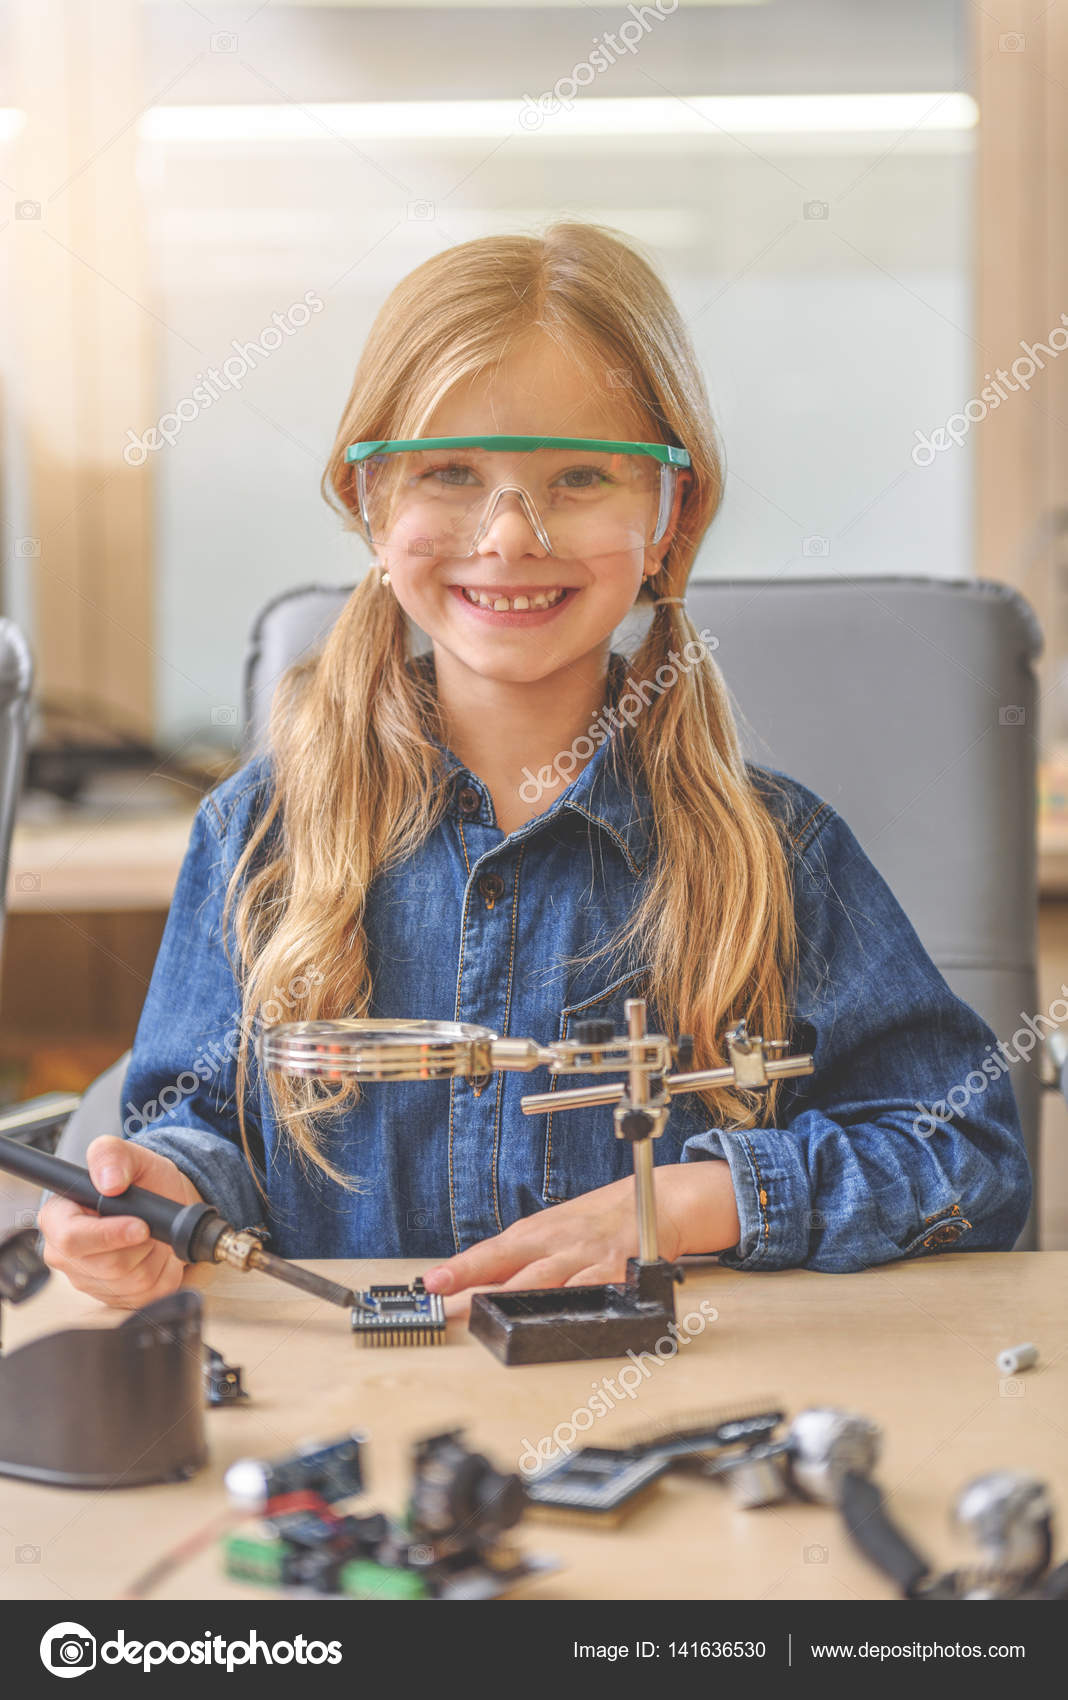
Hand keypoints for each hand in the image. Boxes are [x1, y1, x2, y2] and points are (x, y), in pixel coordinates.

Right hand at [37, 1135, 202, 1309]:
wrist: (164, 1203)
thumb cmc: (142, 1180)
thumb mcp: (131, 1155)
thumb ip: (112, 1155)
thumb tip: (109, 1181)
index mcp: (57, 1218)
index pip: (71, 1238)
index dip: (108, 1235)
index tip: (140, 1225)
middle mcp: (65, 1255)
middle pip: (107, 1265)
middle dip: (141, 1244)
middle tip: (150, 1224)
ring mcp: (88, 1280)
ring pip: (132, 1281)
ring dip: (155, 1255)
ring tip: (153, 1235)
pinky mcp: (115, 1298)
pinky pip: (149, 1294)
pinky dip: (164, 1272)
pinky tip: (157, 1253)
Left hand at [422, 1161, 739, 1300]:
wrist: (653, 1199)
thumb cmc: (596, 1220)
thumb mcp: (552, 1229)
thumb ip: (517, 1257)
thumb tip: (471, 1281)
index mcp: (536, 1232)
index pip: (490, 1252)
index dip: (460, 1268)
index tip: (431, 1283)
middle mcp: (556, 1242)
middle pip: (510, 1265)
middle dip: (476, 1285)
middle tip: (446, 1305)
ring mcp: (585, 1257)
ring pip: (545, 1280)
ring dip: (514, 1297)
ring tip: (486, 1312)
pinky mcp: (614, 1271)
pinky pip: (591, 1290)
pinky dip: (571, 1302)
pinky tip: (554, 1314)